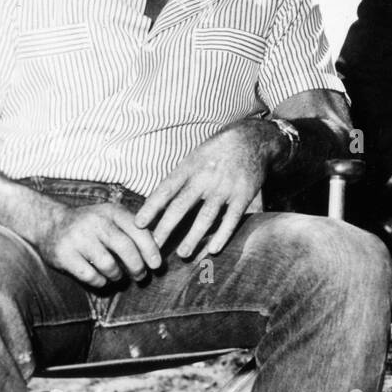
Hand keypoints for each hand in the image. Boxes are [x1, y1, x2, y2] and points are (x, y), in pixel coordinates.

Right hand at [35, 202, 162, 288]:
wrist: (49, 223)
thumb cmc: (90, 224)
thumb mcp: (111, 217)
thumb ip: (133, 228)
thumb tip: (158, 250)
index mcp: (111, 211)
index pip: (138, 230)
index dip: (151, 250)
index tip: (157, 265)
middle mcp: (95, 222)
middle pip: (126, 248)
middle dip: (137, 266)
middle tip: (141, 276)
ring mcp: (78, 238)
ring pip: (109, 264)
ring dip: (118, 275)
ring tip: (119, 276)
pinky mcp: (64, 254)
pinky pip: (90, 275)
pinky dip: (100, 281)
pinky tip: (102, 279)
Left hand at [134, 123, 277, 260]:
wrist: (252, 138)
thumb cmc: (217, 150)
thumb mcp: (195, 156)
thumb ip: (180, 178)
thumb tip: (157, 202)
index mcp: (190, 166)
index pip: (166, 189)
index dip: (151, 207)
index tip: (138, 224)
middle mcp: (206, 177)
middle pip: (182, 205)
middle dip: (166, 228)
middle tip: (154, 247)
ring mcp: (226, 187)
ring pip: (206, 216)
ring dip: (193, 237)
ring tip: (183, 254)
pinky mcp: (244, 194)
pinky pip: (232, 218)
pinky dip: (223, 235)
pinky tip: (214, 249)